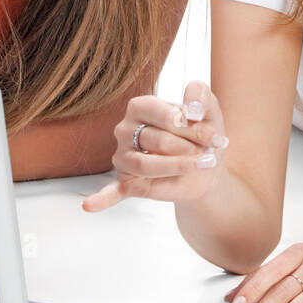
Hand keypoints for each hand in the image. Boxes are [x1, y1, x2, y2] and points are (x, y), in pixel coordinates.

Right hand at [81, 80, 228, 211]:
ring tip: (199, 165)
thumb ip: (200, 97)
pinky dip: (103, 198)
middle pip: (158, 140)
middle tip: (208, 152)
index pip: (161, 113)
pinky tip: (89, 205)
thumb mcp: (209, 110)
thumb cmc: (201, 134)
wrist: (207, 166)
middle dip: (190, 147)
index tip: (212, 135)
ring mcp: (124, 157)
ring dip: (177, 167)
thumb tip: (192, 109)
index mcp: (141, 106)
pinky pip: (114, 190)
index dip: (189, 125)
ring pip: (146, 165)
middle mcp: (126, 130)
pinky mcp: (127, 182)